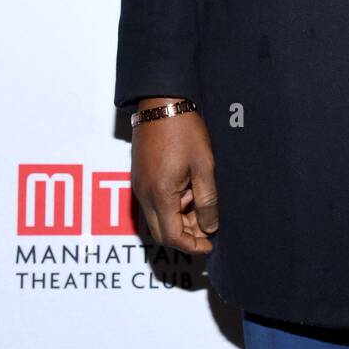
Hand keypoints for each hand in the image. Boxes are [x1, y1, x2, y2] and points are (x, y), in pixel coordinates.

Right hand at [131, 97, 218, 253]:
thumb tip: (210, 227)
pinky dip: (170, 207)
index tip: (210, 246)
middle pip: (161, 233)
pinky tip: (187, 191)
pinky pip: (152, 204)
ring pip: (156, 219)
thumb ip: (207, 200)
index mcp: (160, 194)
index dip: (192, 246)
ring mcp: (138, 186)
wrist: (161, 102)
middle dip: (185, 236)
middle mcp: (144, 195)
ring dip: (178, 220)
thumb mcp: (204, 166)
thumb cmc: (184, 131)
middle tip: (207, 228)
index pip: (172, 237)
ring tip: (200, 202)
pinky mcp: (139, 177)